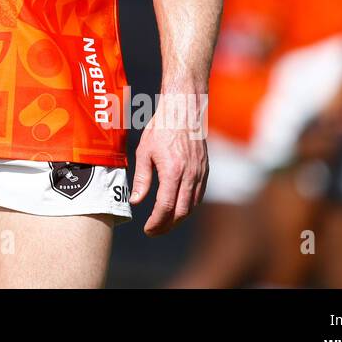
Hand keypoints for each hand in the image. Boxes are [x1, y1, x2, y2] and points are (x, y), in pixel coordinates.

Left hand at [131, 106, 207, 235]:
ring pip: (192, 206)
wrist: (184, 111)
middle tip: (154, 231)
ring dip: (178, 218)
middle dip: (167, 226)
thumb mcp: (144, 151)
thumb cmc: (161, 128)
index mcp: (173, 172)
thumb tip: (136, 201)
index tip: (147, 229)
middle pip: (181, 212)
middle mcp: (190, 176)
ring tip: (164, 222)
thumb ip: (142, 178)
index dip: (156, 223)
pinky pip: (198, 195)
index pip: (166, 207)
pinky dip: (188, 206)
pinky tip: (177, 207)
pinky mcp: (205, 170)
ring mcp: (200, 174)